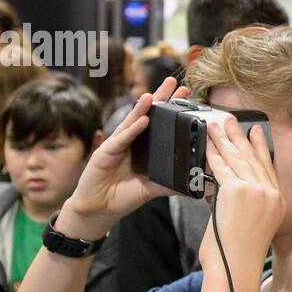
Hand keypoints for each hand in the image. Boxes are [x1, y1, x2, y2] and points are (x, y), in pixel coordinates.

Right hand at [59, 76, 190, 238]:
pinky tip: (143, 120)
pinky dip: (133, 129)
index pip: (159, 124)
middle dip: (160, 98)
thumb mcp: (151, 189)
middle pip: (147, 115)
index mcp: (142, 148)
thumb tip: (191, 184)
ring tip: (154, 94)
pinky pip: (122, 139)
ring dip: (144, 108)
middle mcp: (130, 142)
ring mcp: (117, 145)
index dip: (170, 109)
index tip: (187, 96)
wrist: (99, 210)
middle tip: (174, 82)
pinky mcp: (105, 153)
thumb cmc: (123, 196)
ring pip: (132, 122)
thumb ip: (169, 184)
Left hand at [200, 116, 284, 275]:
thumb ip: (243, 204)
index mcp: (277, 202)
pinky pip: (222, 168)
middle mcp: (270, 193)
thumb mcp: (251, 225)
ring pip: (237, 159)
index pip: (268, 167)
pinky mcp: (237, 191)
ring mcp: (256, 191)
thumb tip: (225, 188)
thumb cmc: (238, 254)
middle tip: (232, 119)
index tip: (256, 132)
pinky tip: (207, 144)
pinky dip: (213, 155)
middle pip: (253, 158)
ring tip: (216, 124)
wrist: (235, 267)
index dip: (260, 147)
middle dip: (240, 136)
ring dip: (224, 139)